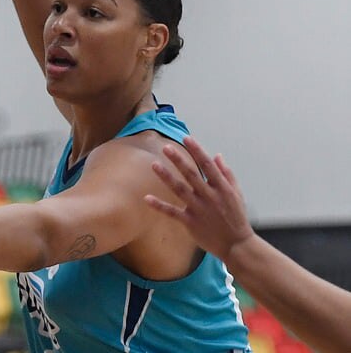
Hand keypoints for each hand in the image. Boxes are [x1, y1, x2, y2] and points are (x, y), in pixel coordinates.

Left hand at [144, 136, 254, 262]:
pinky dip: (160, 206)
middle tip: (166, 147)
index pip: (208, 165)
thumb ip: (226, 174)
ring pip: (180, 190)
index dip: (197, 151)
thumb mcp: (237, 194)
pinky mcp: (191, 223)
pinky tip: (147, 198)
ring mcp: (199, 210)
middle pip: (191, 175)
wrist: (237, 246)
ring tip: (153, 164)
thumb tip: (217, 155)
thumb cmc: (237, 218)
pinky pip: (172, 212)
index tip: (187, 138)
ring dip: (166, 177)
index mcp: (222, 188)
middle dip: (178, 160)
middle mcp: (210, 197)